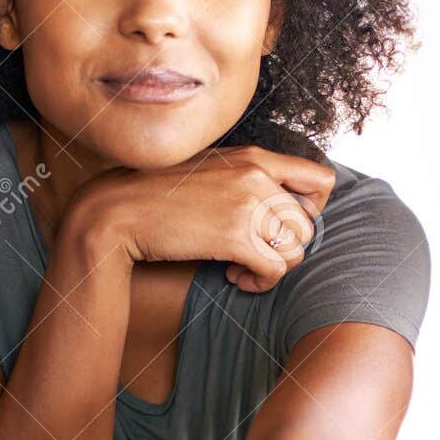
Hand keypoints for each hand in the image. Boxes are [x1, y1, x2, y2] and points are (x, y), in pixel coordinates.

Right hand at [71, 146, 334, 293]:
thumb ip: (246, 178)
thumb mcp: (209, 171)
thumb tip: (276, 206)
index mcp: (254, 157)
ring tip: (242, 266)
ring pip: (296, 249)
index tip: (282, 225)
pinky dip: (260, 281)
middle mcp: (257, 176)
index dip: (312, 210)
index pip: (321, 180)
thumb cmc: (159, 195)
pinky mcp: (235, 237)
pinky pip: (275, 269)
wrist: (119, 210)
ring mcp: (247, 205)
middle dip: (286, 247)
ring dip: (273, 267)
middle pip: (308, 224)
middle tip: (255, 253)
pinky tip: (234, 276)